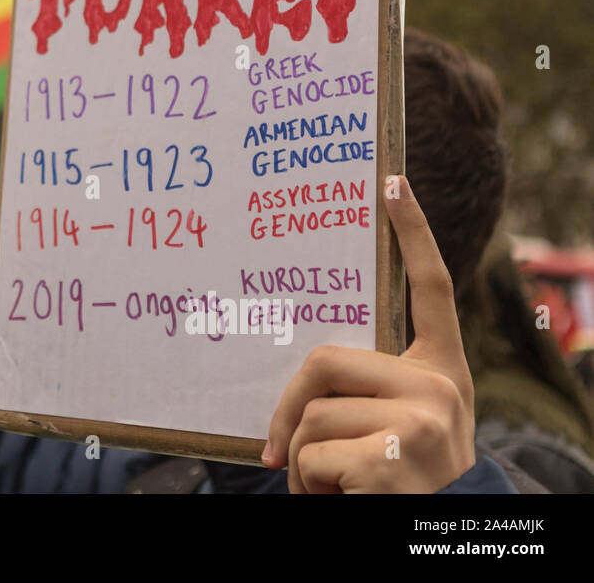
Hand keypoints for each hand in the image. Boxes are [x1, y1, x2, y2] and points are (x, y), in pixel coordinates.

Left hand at [262, 174, 476, 492]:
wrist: (438, 541)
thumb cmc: (401, 486)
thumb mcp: (400, 430)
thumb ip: (369, 391)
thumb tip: (302, 375)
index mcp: (442, 372)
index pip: (431, 290)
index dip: (414, 233)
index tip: (392, 180)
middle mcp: (440, 388)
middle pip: (324, 361)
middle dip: (289, 412)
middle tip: (278, 451)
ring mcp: (421, 420)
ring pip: (310, 414)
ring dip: (300, 461)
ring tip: (329, 488)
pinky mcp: (391, 455)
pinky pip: (309, 455)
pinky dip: (307, 487)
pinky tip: (338, 502)